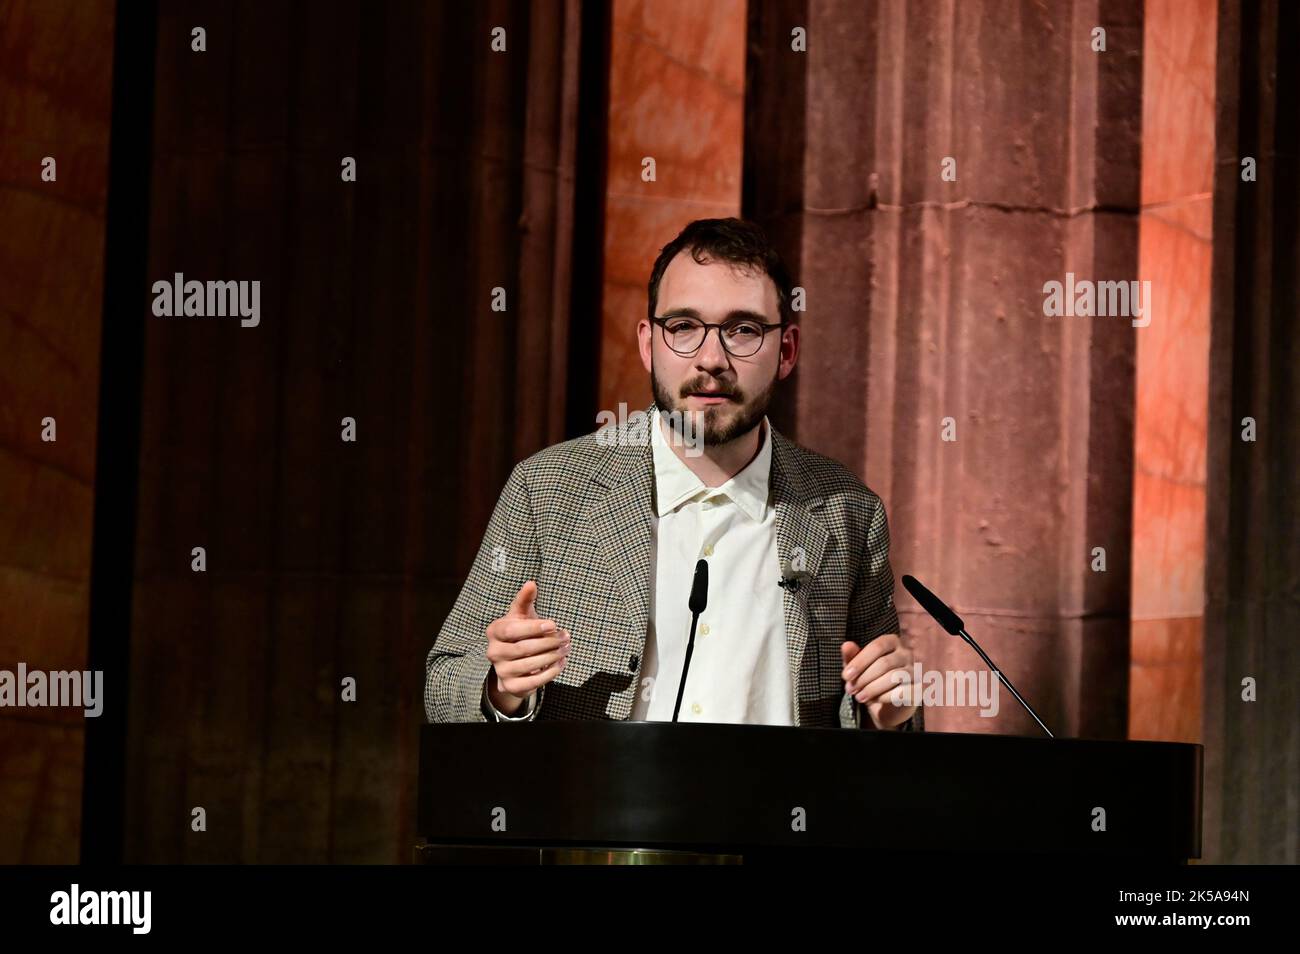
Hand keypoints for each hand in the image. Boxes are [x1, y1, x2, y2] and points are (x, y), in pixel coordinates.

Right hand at [485, 581, 569, 714]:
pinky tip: (562, 663)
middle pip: (522, 648)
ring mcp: (500, 671)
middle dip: (548, 643)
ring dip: (552, 657)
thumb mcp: (521, 615)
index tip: (554, 624)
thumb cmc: (520, 632)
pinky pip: (533, 682)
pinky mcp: (510, 686)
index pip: (512, 630)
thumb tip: (531, 583)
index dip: (533, 627)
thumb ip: (525, 599)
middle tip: (566, 637)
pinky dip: (550, 673)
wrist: (513, 662)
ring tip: (566, 649)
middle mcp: (493, 652)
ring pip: (529, 665)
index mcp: (494, 631)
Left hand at [840, 635, 916, 729]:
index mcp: (892, 642)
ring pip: (893, 677)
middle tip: (850, 690)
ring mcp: (915, 671)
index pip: (877, 646)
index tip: (846, 676)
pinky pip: (901, 692)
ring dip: (871, 689)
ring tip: (859, 696)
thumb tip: (846, 645)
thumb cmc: (871, 679)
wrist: (887, 705)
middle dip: (863, 678)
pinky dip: (884, 697)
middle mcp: (907, 653)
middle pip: (884, 663)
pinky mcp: (918, 689)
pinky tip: (875, 700)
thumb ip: (852, 656)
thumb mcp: (858, 668)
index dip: (859, 661)